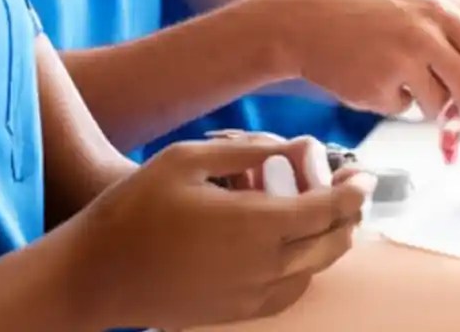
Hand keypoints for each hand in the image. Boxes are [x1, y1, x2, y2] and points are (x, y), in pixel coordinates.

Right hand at [68, 139, 373, 329]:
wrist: (96, 274)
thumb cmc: (136, 209)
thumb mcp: (188, 159)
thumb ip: (248, 151)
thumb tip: (292, 148)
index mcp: (256, 224)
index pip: (329, 210)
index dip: (354, 191)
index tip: (363, 176)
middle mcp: (263, 264)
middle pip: (332, 243)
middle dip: (350, 215)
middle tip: (349, 192)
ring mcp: (251, 293)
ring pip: (315, 269)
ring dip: (329, 241)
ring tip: (322, 215)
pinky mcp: (237, 311)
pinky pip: (290, 291)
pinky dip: (304, 268)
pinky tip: (291, 248)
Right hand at [263, 0, 459, 124]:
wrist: (300, 21)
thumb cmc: (358, 16)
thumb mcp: (408, 7)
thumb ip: (443, 35)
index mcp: (437, 11)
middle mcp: (424, 33)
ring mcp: (400, 60)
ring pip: (436, 105)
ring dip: (425, 107)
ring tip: (396, 82)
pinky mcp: (376, 86)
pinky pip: (400, 109)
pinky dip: (390, 103)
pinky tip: (368, 79)